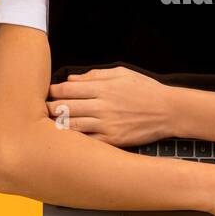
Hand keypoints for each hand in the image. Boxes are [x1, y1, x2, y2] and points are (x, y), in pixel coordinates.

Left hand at [46, 66, 173, 147]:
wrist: (169, 110)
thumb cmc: (146, 89)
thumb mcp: (121, 74)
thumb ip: (94, 76)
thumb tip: (71, 79)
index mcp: (103, 87)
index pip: (68, 89)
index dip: (53, 91)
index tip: (48, 93)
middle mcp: (103, 106)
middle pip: (65, 107)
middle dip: (51, 108)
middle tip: (45, 110)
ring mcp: (107, 124)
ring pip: (72, 126)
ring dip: (58, 125)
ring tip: (52, 124)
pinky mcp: (113, 140)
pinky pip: (87, 141)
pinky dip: (75, 140)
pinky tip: (68, 139)